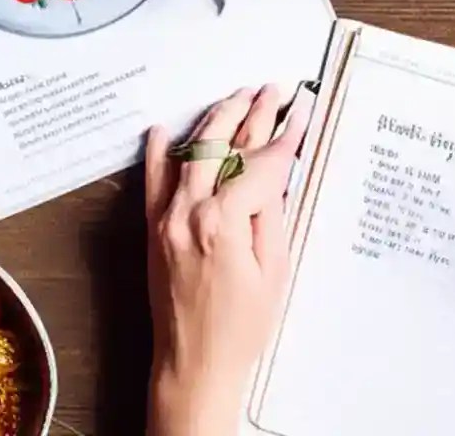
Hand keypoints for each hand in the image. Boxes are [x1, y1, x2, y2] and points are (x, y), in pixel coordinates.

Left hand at [145, 85, 314, 435]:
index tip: (302, 112)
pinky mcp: (153, 229)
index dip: (286, 136)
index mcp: (222, 223)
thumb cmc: (238, 328)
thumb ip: (272, 214)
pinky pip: (153, 180)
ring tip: (238, 97)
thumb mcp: (274, 269)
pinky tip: (169, 128)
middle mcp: (187, 213)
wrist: (192, 363)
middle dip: (250, 112)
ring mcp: (165, 219)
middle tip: (272, 90)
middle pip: (223, 145)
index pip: (261, 164)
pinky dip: (162, 151)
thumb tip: (275, 173)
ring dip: (215, 120)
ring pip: (190, 153)